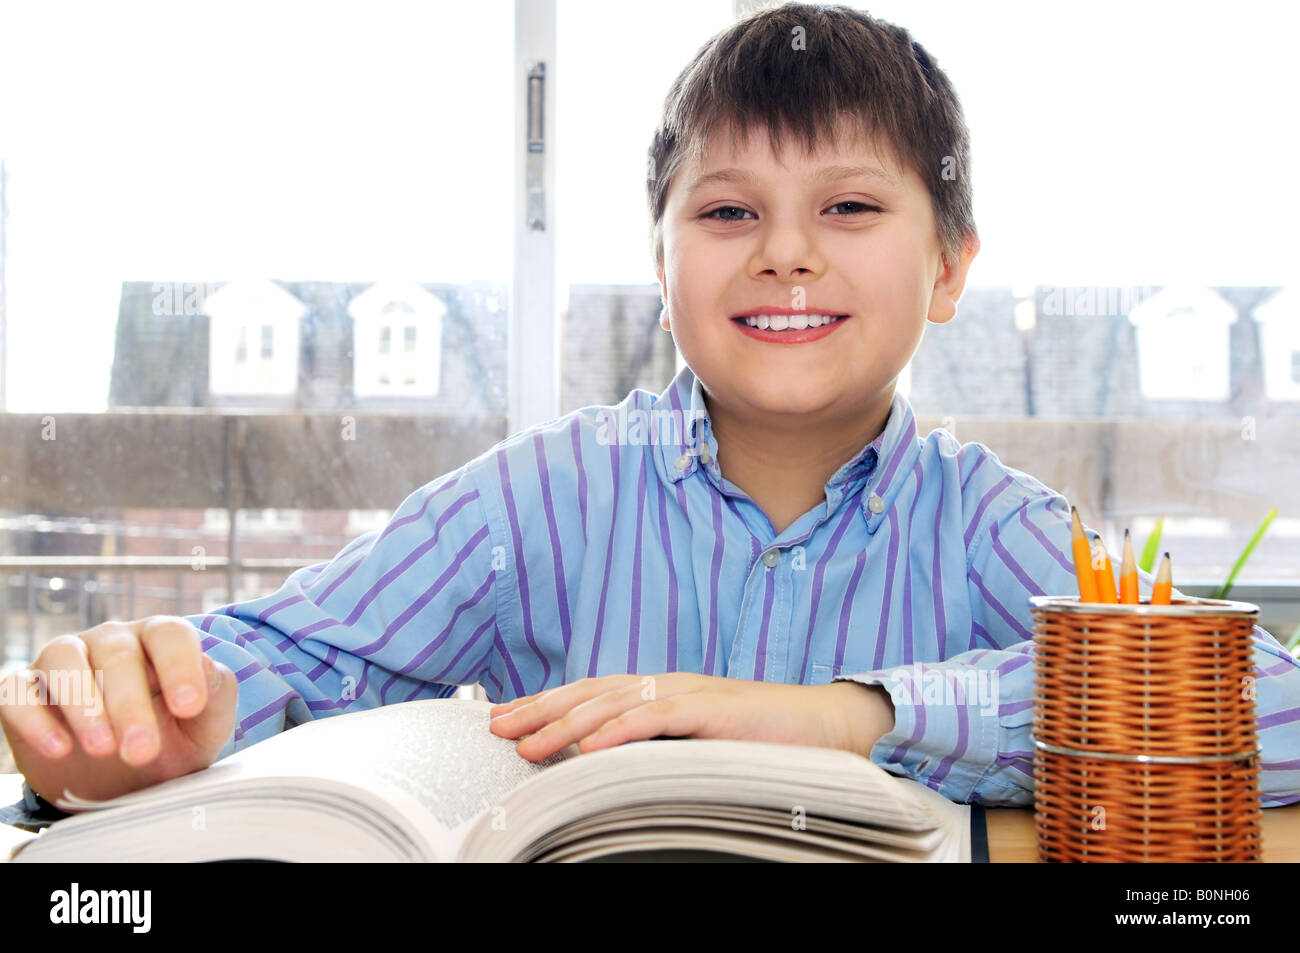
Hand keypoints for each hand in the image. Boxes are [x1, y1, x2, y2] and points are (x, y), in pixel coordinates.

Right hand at [0, 616, 237, 808]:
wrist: (124, 779)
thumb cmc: (169, 741)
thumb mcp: (204, 726)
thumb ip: (217, 695)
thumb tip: (207, 669)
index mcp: (157, 640)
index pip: (169, 634)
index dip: (180, 666)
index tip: (190, 707)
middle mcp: (110, 640)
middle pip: (117, 654)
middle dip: (130, 705)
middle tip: (142, 751)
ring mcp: (64, 660)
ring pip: (63, 659)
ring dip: (82, 704)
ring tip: (102, 748)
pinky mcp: (23, 692)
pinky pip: (16, 692)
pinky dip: (34, 718)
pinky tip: (59, 749)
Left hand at [488, 672, 894, 762]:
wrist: (826, 725)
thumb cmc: (762, 738)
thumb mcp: (696, 744)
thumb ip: (654, 747)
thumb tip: (601, 766)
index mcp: (660, 692)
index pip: (590, 695)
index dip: (545, 705)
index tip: (503, 720)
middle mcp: (668, 686)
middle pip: (591, 694)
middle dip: (540, 711)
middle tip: (497, 728)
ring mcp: (690, 695)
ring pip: (616, 705)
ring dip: (568, 723)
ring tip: (530, 743)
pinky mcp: (715, 712)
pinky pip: (661, 720)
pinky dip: (623, 731)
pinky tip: (592, 746)